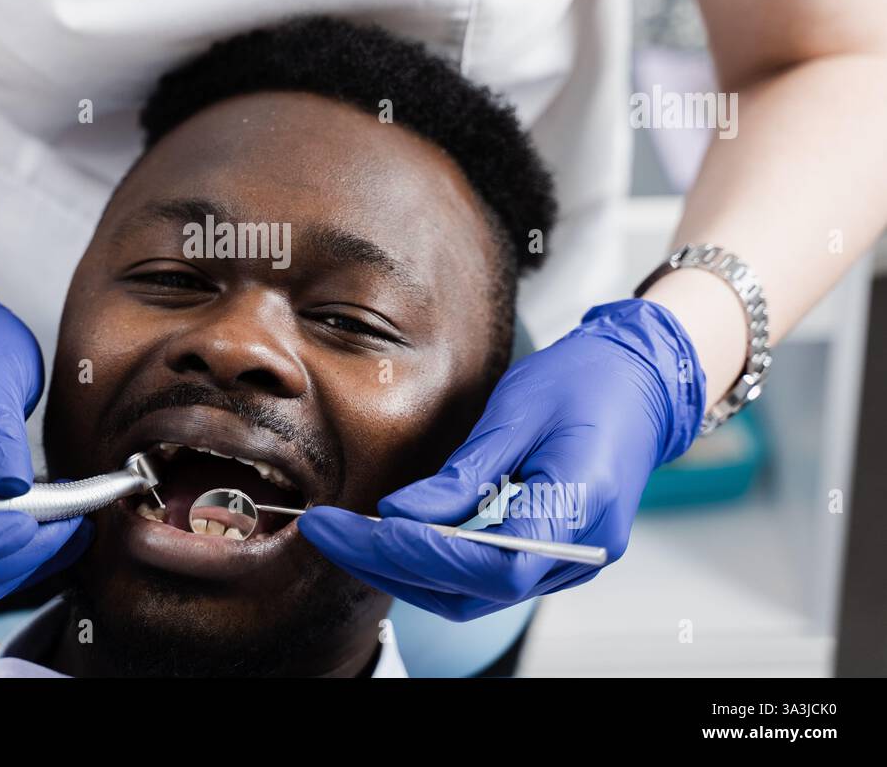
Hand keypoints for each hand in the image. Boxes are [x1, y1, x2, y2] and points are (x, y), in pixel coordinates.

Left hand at [298, 298, 704, 620]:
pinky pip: (489, 577)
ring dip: (407, 573)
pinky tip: (393, 542)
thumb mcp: (517, 412)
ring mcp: (573, 559)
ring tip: (346, 539)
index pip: (488, 563)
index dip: (417, 554)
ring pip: (478, 593)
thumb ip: (461, 475)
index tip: (354, 530)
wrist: (645, 379)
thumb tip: (395, 515)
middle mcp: (582, 550)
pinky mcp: (558, 554)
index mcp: (580, 508)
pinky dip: (437, 566)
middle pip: (475, 589)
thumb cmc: (587, 380)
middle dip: (390, 567)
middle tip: (326, 532)